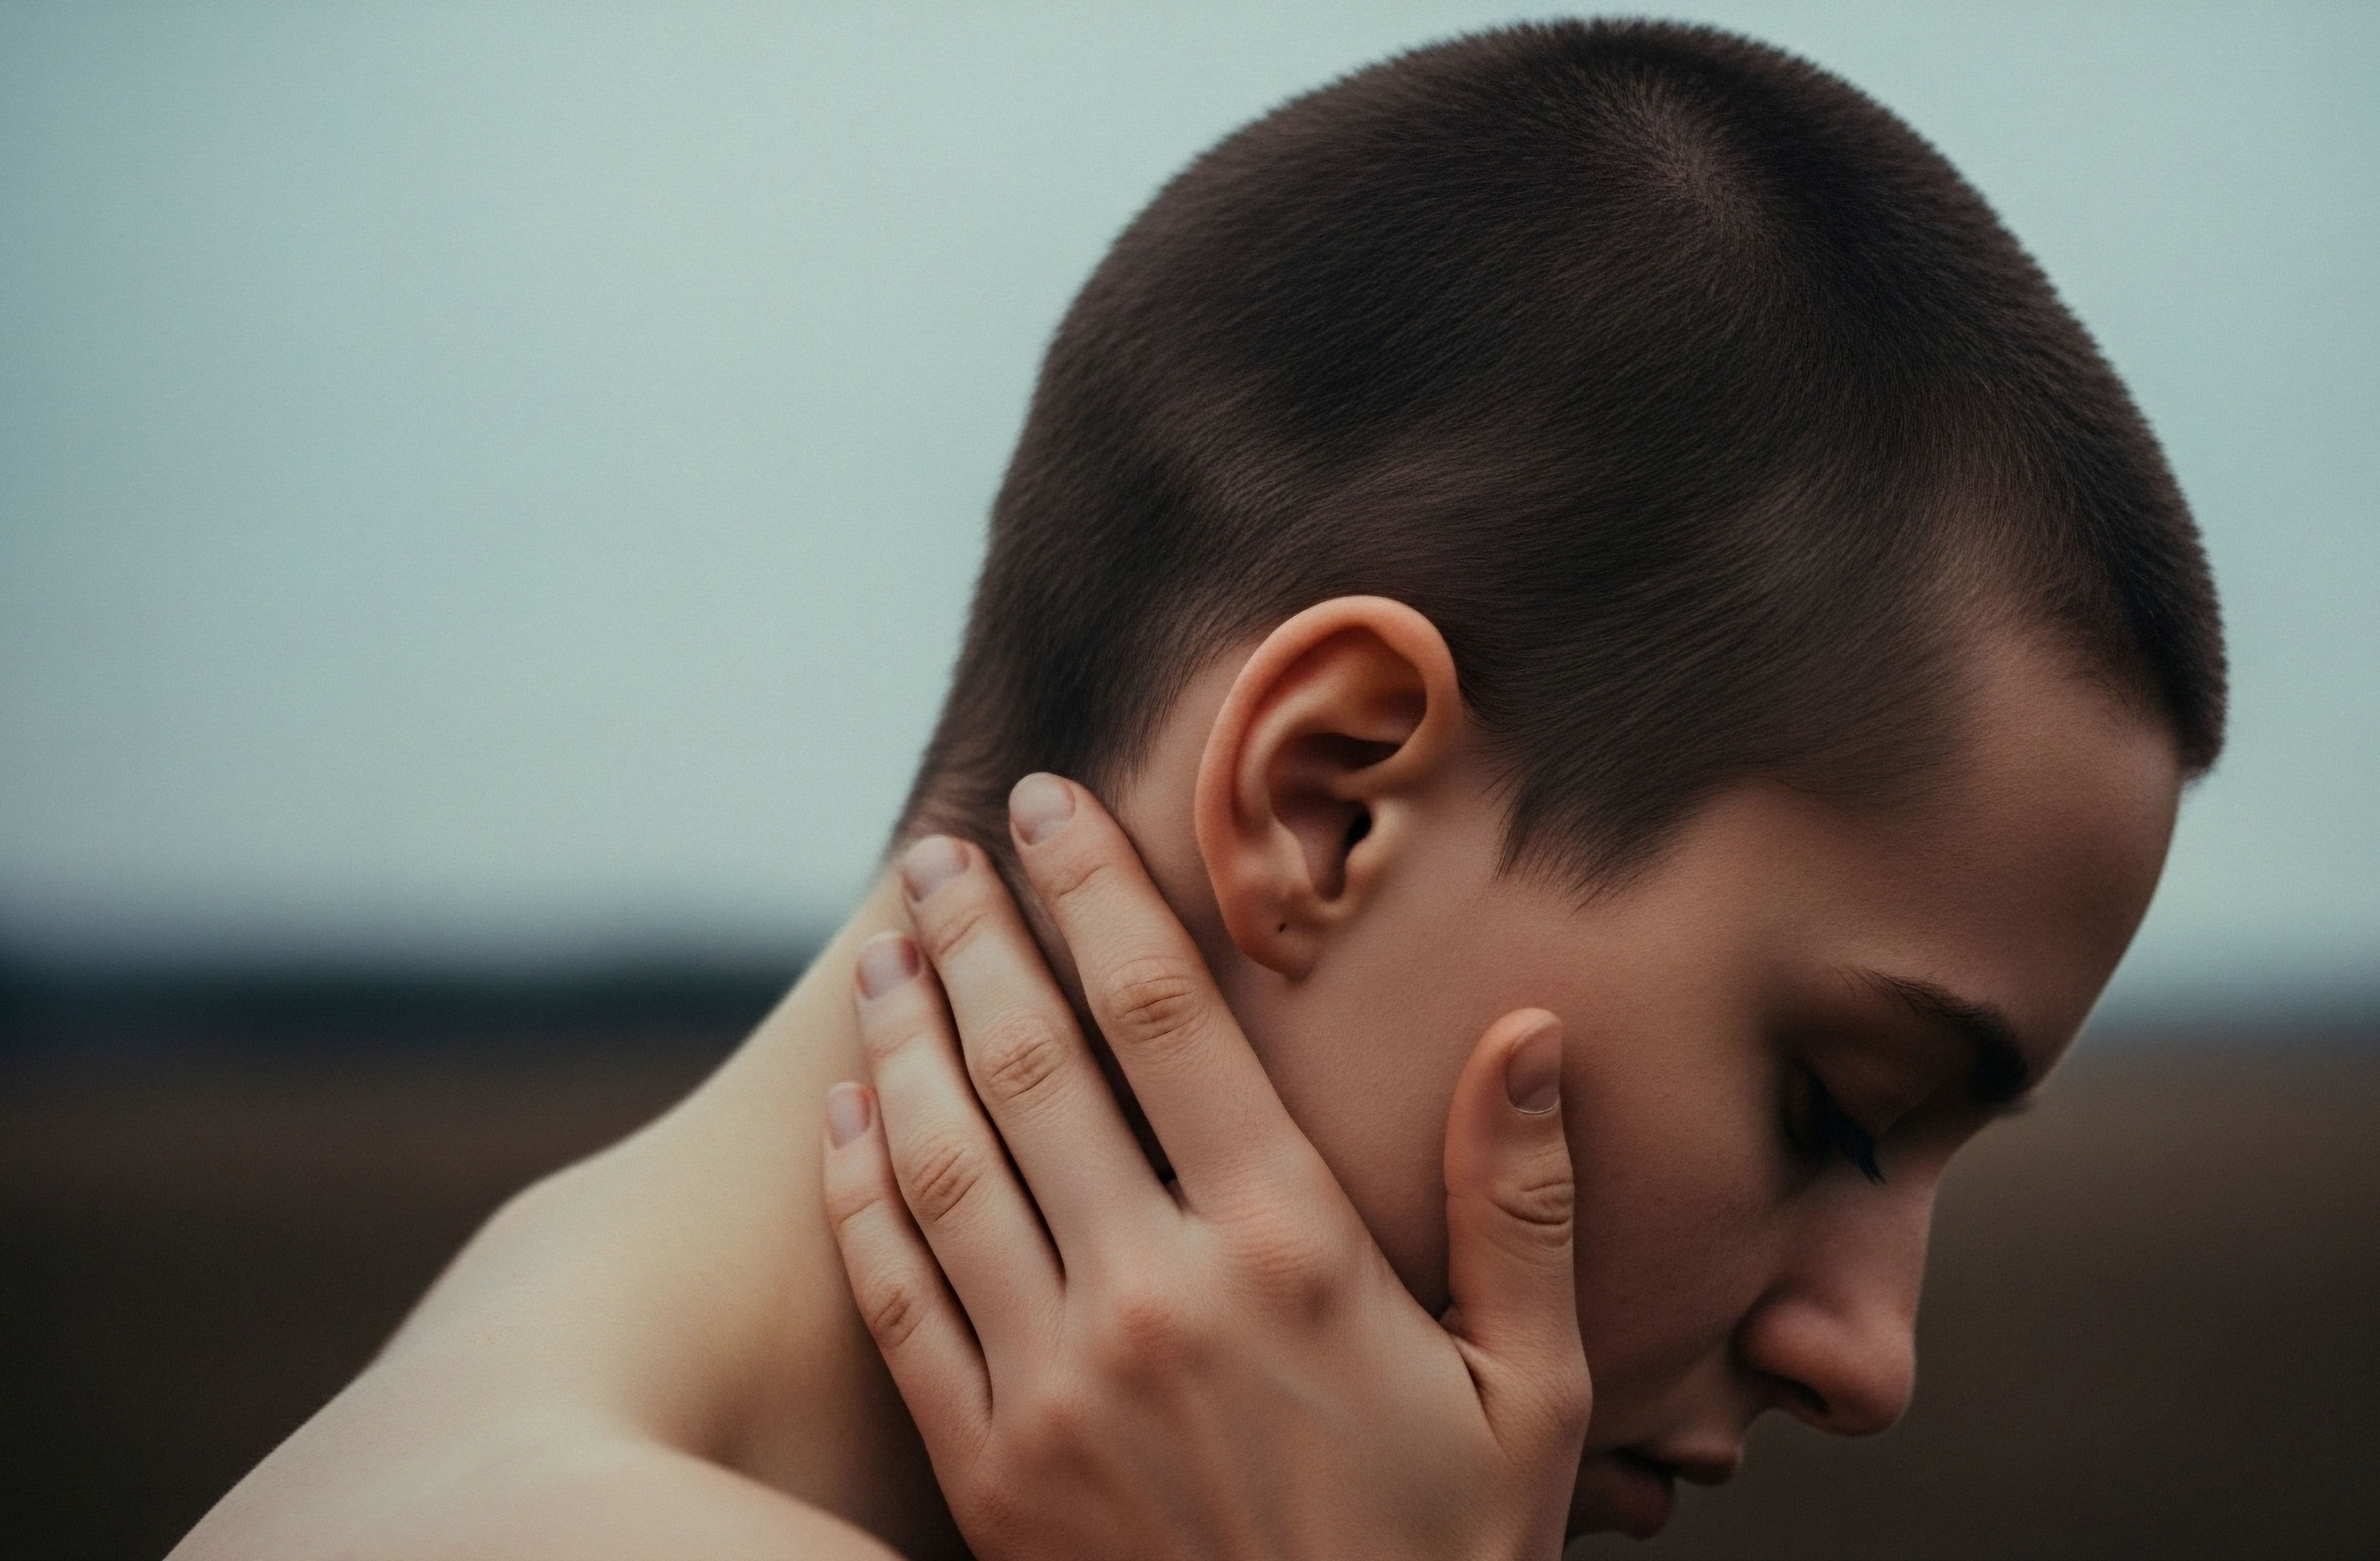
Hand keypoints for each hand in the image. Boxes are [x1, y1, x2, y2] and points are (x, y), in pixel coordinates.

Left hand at [819, 774, 1588, 1559]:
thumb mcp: (1537, 1394)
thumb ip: (1523, 1207)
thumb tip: (1530, 1032)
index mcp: (1291, 1252)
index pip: (1166, 1016)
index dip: (1098, 888)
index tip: (1047, 802)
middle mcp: (1155, 1296)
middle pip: (1033, 1060)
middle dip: (976, 933)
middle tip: (938, 846)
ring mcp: (1054, 1384)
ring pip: (944, 1160)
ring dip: (901, 1036)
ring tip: (880, 945)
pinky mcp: (987, 1469)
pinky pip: (897, 1298)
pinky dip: (859, 1191)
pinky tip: (842, 1115)